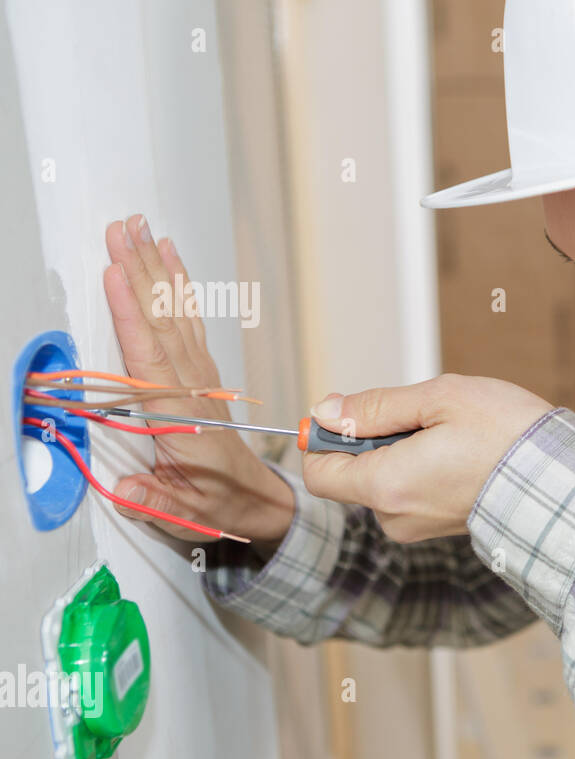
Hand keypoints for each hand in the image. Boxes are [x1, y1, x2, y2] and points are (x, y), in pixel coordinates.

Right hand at [103, 214, 293, 543]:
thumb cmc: (218, 503)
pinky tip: (170, 262)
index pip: (151, 360)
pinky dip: (179, 290)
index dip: (132, 317)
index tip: (116, 275)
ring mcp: (200, 377)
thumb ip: (153, 499)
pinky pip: (190, 322)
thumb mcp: (186, 513)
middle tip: (123, 227)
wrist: (257, 501)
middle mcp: (193, 388)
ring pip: (176, 314)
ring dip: (157, 270)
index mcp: (182, 417)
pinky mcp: (203, 374)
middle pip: (162, 321)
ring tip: (142, 230)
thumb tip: (124, 491)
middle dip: (140, 272)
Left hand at [301, 374, 554, 540]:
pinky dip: (425, 470)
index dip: (325, 438)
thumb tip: (325, 411)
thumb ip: (374, 406)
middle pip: (353, 475)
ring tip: (452, 436)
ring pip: (384, 482)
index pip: (319, 473)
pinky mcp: (440, 528)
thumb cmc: (507, 435)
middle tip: (423, 418)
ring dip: (404, 453)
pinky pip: (413, 493)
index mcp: (387, 485)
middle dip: (375, 440)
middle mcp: (395, 516)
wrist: (563, 481)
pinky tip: (462, 454)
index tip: (354, 413)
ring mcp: (419, 527)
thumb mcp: (439, 398)